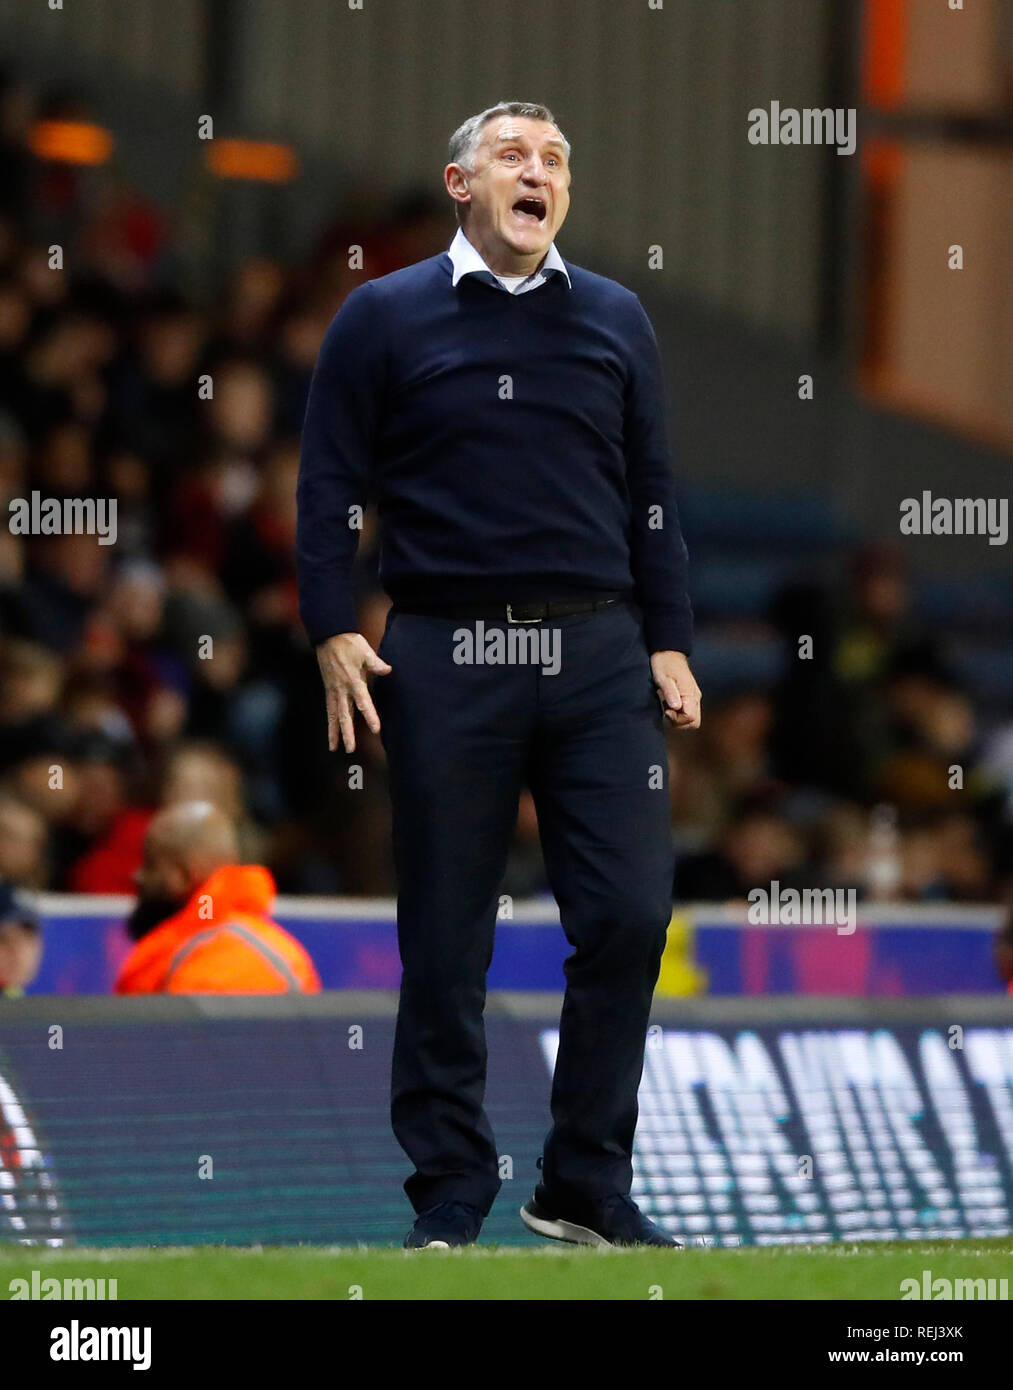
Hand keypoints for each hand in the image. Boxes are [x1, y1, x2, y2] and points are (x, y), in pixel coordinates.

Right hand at [316, 632, 391, 753]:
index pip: (363, 702)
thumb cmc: (349, 643)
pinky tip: (331, 733)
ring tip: (334, 749)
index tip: (376, 729)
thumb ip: (376, 664)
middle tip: (351, 749)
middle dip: (347, 733)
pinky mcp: (328, 689)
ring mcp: (333, 690)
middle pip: (345, 715)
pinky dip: (330, 722)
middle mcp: (342, 689)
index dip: (370, 716)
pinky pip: (329, 709)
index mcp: (354, 680)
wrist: (328, 636)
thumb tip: (388, 670)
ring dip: (334, 732)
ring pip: (334, 716)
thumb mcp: (365, 651)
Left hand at [650, 650, 700, 728]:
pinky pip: (687, 713)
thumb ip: (670, 692)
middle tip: (665, 712)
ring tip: (665, 707)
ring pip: (691, 720)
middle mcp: (695, 698)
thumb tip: (676, 708)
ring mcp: (693, 698)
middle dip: (678, 723)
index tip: (665, 711)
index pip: (690, 718)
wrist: (667, 653)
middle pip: (693, 723)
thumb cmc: (664, 664)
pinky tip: (667, 706)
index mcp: (690, 694)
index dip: (676, 719)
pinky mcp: (688, 698)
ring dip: (677, 720)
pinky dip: (677, 715)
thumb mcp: (663, 678)